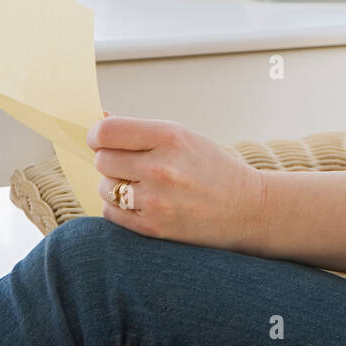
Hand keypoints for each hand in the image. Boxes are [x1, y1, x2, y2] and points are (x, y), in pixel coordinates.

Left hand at [88, 114, 267, 249]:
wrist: (247, 208)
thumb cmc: (212, 168)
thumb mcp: (183, 137)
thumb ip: (140, 130)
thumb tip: (98, 118)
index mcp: (170, 137)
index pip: (106, 131)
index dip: (98, 135)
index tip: (103, 139)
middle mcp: (161, 168)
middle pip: (102, 160)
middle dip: (112, 161)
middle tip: (132, 164)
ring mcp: (156, 200)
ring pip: (105, 187)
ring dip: (117, 186)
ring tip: (144, 185)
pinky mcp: (152, 227)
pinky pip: (111, 212)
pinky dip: (121, 208)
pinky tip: (145, 203)